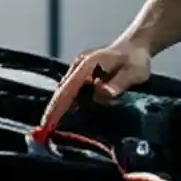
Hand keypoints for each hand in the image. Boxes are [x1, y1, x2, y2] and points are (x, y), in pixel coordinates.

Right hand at [37, 39, 151, 131]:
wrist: (135, 47)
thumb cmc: (135, 59)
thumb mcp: (134, 72)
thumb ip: (119, 83)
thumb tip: (101, 93)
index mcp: (88, 64)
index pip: (68, 89)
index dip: (57, 108)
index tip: (47, 124)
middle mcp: (79, 66)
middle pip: (62, 92)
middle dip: (53, 112)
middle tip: (45, 134)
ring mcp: (79, 70)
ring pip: (65, 93)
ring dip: (59, 109)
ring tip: (52, 130)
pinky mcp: (82, 76)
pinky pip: (71, 92)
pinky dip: (67, 105)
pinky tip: (66, 118)